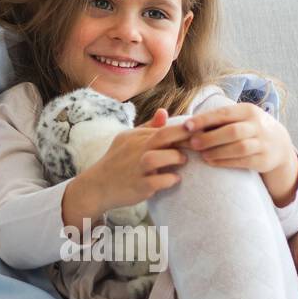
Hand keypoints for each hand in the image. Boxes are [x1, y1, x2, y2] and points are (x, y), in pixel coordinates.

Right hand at [77, 109, 193, 214]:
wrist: (98, 186)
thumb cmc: (118, 162)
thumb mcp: (128, 140)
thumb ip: (148, 128)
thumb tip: (164, 112)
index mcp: (135, 137)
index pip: (164, 128)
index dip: (184, 130)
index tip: (199, 133)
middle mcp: (135, 150)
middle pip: (162, 136)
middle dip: (184, 137)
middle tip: (198, 144)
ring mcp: (136, 168)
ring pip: (156, 158)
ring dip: (174, 158)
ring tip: (182, 161)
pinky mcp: (137, 186)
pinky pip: (156, 182)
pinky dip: (169, 180)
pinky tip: (175, 179)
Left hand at [181, 102, 293, 175]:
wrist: (279, 144)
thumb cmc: (247, 128)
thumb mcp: (238, 118)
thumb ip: (217, 120)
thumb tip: (186, 125)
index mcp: (247, 110)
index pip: (223, 113)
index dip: (204, 120)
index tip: (186, 126)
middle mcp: (257, 125)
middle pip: (232, 131)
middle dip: (210, 138)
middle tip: (193, 143)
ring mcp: (263, 143)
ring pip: (239, 148)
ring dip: (218, 152)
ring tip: (202, 155)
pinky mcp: (264, 159)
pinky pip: (243, 161)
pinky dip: (225, 162)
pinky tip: (212, 162)